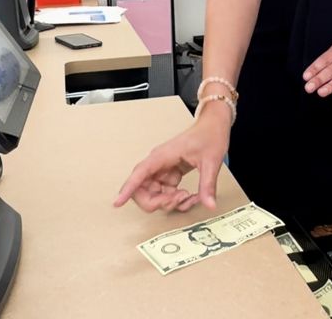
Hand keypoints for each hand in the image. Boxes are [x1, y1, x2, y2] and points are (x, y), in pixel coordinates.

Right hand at [114, 103, 230, 212]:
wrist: (214, 125)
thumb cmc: (209, 135)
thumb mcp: (211, 161)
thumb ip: (207, 185)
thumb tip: (209, 205)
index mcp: (162, 156)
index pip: (139, 174)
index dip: (127, 189)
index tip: (117, 202)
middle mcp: (158, 164)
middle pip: (142, 190)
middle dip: (157, 202)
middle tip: (178, 199)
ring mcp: (163, 171)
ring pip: (154, 195)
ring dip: (170, 202)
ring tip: (190, 197)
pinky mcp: (170, 175)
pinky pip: (166, 194)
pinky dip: (177, 199)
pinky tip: (192, 196)